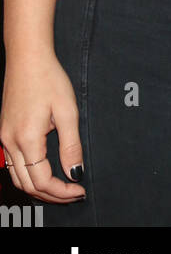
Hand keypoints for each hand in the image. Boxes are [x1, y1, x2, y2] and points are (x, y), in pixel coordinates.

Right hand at [0, 48, 85, 202]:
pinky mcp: (4, 133)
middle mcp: (10, 142)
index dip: (62, 191)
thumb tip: (75, 173)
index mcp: (27, 139)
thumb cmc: (49, 78)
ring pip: (18, 178)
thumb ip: (71, 145)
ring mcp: (4, 138)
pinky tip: (44, 173)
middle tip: (73, 194)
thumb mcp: (67, 111)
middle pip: (28, 185)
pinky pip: (13, 164)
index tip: (79, 190)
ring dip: (39, 188)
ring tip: (61, 188)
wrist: (27, 57)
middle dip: (51, 195)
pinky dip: (28, 176)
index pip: (42, 181)